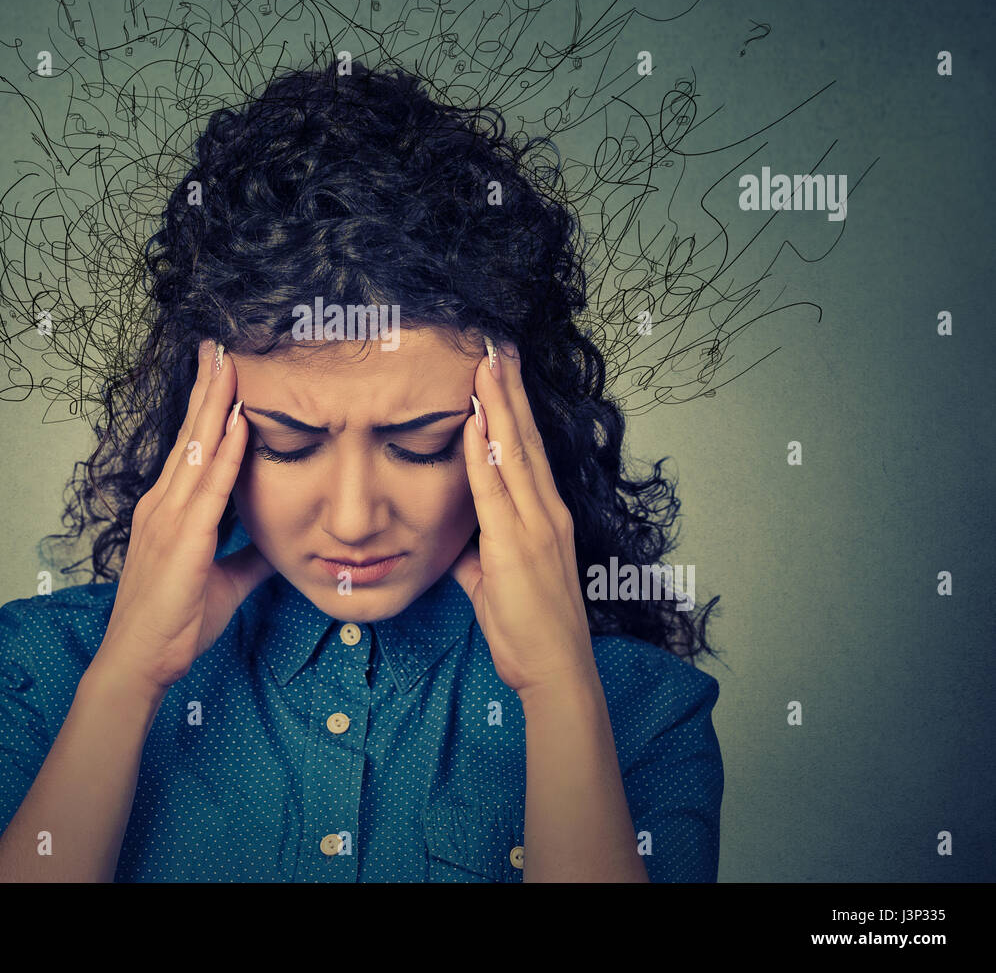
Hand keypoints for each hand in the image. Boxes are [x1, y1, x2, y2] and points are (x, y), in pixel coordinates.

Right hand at [91, 340, 274, 694]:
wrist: (139, 661)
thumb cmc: (174, 623)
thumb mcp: (222, 580)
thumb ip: (247, 556)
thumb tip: (276, 544)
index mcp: (170, 510)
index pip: (191, 446)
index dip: (208, 407)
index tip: (222, 372)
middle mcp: (164, 504)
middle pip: (190, 433)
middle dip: (208, 388)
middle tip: (220, 345)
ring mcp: (170, 519)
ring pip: (197, 448)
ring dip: (216, 404)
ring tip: (230, 364)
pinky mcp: (183, 540)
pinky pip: (209, 488)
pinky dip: (224, 453)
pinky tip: (238, 424)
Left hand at [450, 342, 600, 699]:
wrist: (556, 670)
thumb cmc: (530, 630)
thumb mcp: (497, 582)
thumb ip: (480, 553)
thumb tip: (459, 542)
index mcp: (544, 516)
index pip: (526, 449)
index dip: (512, 407)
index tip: (499, 370)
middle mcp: (545, 511)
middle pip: (523, 437)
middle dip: (507, 389)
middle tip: (494, 345)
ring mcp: (534, 525)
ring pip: (512, 452)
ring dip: (495, 405)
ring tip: (484, 363)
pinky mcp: (515, 545)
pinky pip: (494, 489)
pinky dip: (482, 451)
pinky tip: (472, 420)